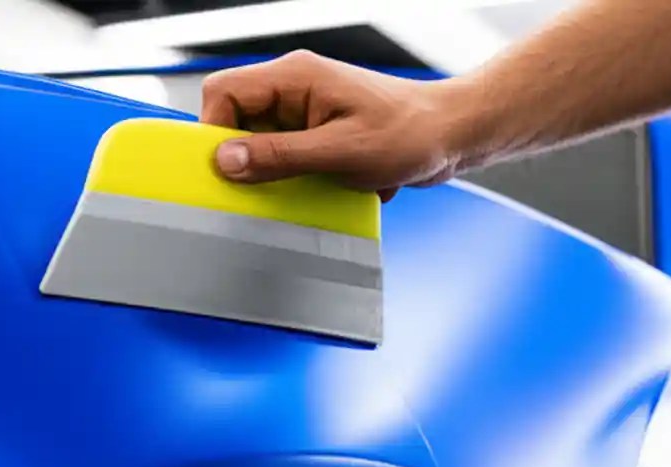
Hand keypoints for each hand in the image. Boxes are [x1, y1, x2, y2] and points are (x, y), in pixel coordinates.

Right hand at [200, 50, 475, 201]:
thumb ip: (280, 156)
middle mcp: (296, 89)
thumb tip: (227, 161)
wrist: (454, 136)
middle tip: (271, 185)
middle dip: (249, 158)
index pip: (224, 92)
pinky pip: (289, 155)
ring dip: (278, 172)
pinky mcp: (321, 132)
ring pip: (262, 143)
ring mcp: (308, 111)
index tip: (227, 170)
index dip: (215, 132)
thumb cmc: (410, 134)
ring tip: (312, 184)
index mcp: (295, 77)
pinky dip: (301, 177)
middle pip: (238, 120)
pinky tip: (331, 185)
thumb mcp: (340, 152)